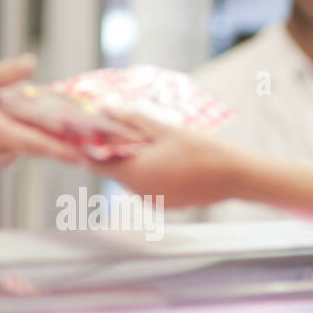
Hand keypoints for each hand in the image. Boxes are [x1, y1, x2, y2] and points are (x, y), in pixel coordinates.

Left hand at [89, 109, 245, 206]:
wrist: (239, 177)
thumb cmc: (204, 151)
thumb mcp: (166, 130)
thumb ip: (133, 120)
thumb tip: (106, 108)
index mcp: (135, 175)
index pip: (96, 162)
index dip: (84, 148)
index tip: (73, 135)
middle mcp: (139, 193)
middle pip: (114, 168)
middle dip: (111, 149)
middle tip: (109, 128)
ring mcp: (153, 202)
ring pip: (131, 176)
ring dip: (131, 159)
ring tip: (139, 138)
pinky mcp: (166, 204)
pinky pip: (147, 184)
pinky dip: (146, 170)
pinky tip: (159, 155)